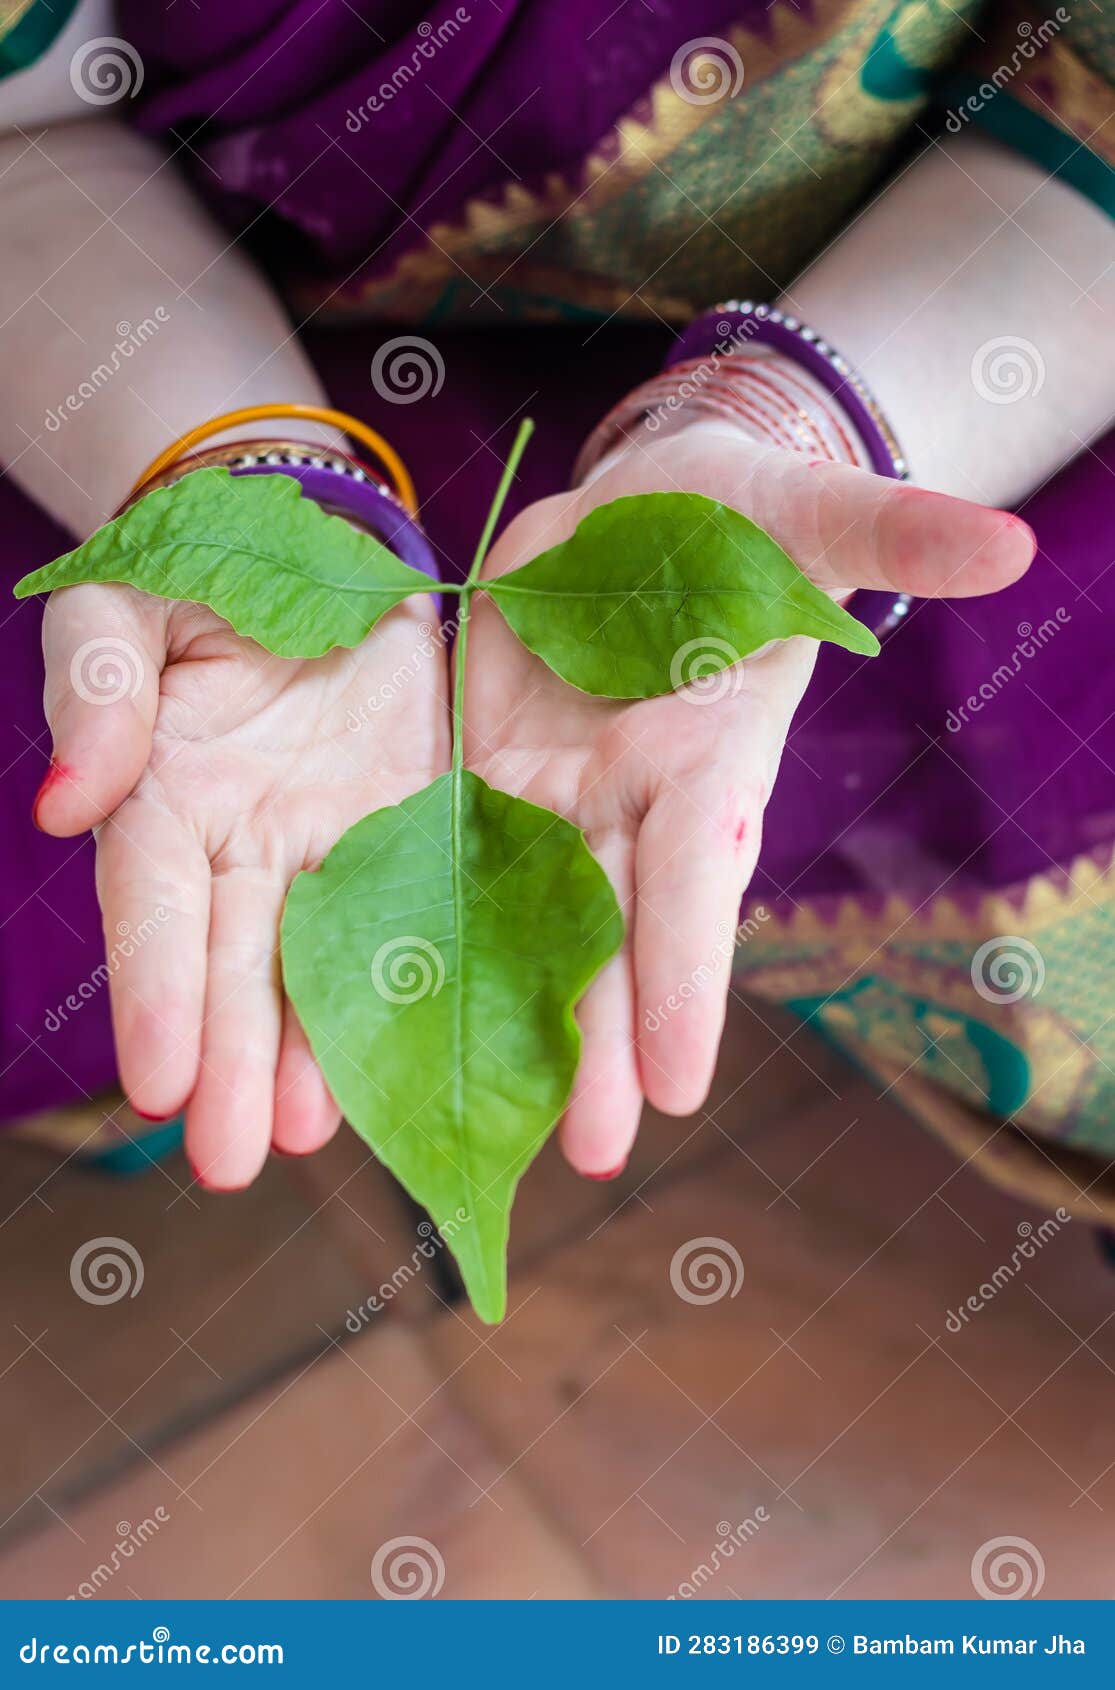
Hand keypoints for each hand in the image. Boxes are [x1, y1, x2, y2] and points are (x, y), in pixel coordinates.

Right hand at [35, 583, 447, 1187]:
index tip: (156, 1085)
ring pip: (322, 964)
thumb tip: (65, 805)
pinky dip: (413, 984)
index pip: (155, 909)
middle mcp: (246, 846)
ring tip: (316, 1134)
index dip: (157, 993)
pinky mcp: (418, 831)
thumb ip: (98, 693)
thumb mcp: (129, 603)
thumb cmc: (201, 563)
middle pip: (235, 966)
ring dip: (314, 1053)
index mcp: (166, 799)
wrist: (322, 540)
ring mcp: (336, 847)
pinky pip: (419, 913)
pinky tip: (412, 1054)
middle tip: (232, 1161)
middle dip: (230, 1063)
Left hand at [464, 419, 1034, 1175]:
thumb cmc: (748, 523)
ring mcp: (552, 796)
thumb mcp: (812, 519)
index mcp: (706, 761)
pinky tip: (391, 1012)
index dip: (686, 977)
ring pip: (525, 924)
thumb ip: (889, 537)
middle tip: (589, 1154)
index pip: (693, 881)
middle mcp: (629, 804)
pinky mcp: (483, 772)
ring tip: (494, 1123)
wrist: (654, 513)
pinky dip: (423, 933)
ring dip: (512, 1017)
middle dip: (600, 1042)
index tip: (684, 1085)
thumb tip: (1009, 545)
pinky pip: (447, 860)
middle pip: (607, 935)